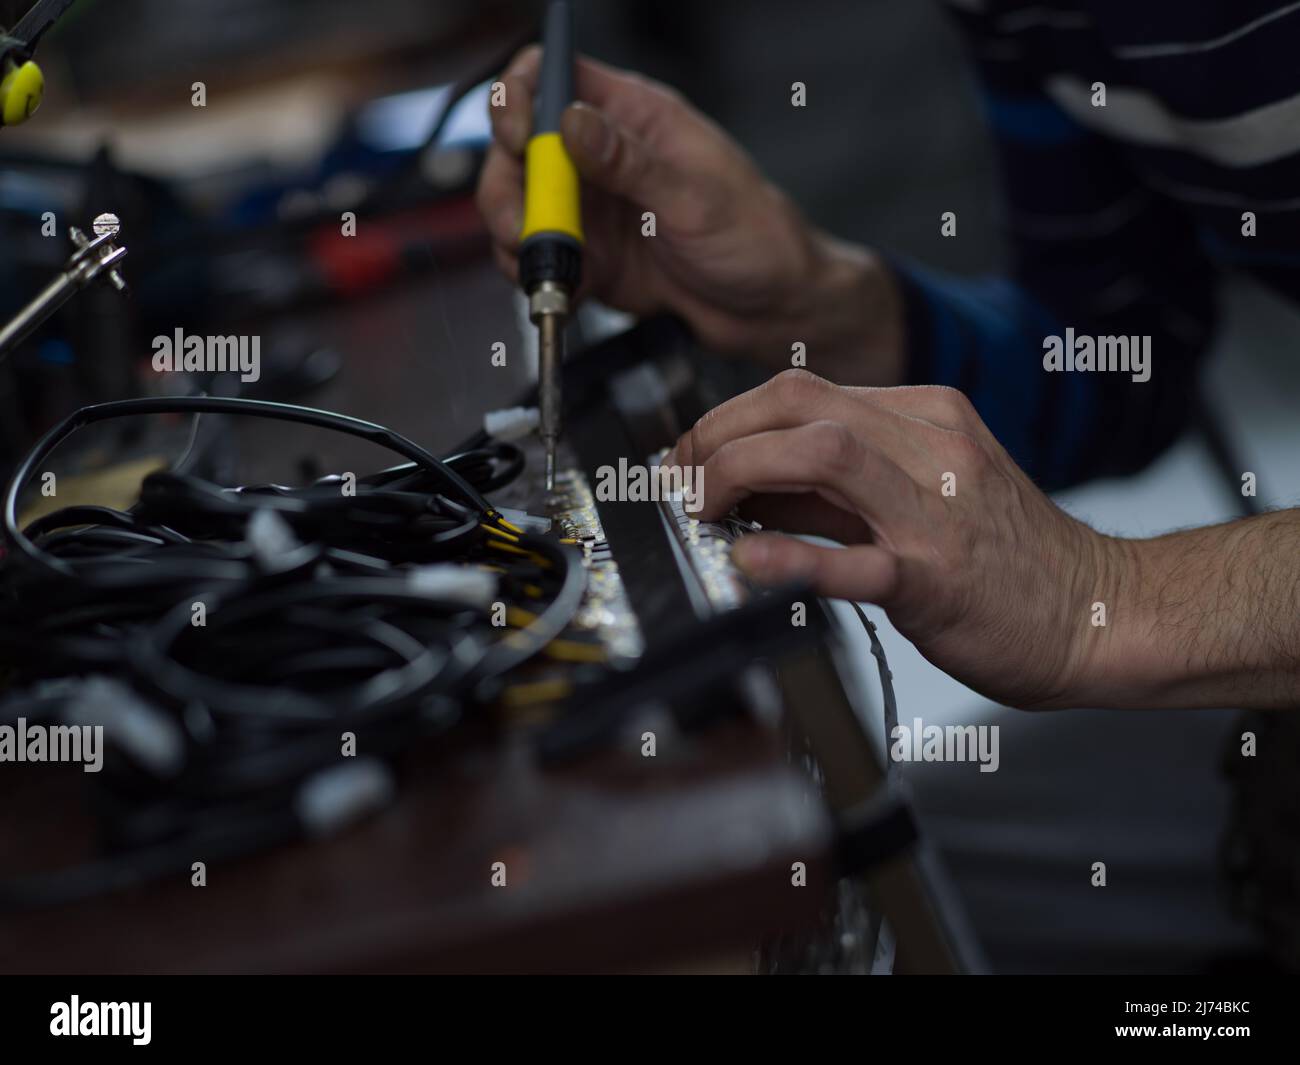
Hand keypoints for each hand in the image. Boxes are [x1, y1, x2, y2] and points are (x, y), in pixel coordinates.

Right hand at [476, 48, 903, 382]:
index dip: (520, 101)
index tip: (519, 139)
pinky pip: (542, 261)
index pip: (552, 80)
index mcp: (635, 117)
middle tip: (527, 229)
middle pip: (520, 151)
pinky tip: (572, 291)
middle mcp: (605, 158)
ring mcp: (594, 210)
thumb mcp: (695, 196)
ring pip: (522, 209)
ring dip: (520, 241)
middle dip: (510, 190)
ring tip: (554, 269)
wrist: (773, 310)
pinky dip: (543, 278)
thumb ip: (629, 162)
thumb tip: (570, 122)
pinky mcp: (592, 259)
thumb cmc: (758, 239)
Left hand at [671, 369, 1126, 709]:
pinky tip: (748, 564)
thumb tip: (746, 491)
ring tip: (703, 509)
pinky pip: (855, 560)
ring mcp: (936, 508)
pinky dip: (793, 558)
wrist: (1099, 612)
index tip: (691, 456)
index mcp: (926, 418)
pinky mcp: (937, 577)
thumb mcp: (922, 494)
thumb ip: (837, 488)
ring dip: (739, 473)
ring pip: (823, 454)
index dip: (726, 419)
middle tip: (680, 479)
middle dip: (717, 435)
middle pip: (798, 403)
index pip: (802, 391)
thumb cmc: (1006, 560)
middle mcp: (931, 446)